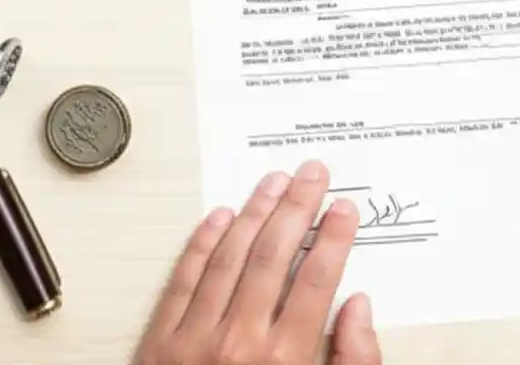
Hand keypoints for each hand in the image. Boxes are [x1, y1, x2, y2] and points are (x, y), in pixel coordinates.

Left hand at [134, 161, 381, 364]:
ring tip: (272, 183)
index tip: (344, 210)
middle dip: (298, 206)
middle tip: (312, 174)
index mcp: (285, 361)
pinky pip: (183, 279)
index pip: (317, 278)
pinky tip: (218, 218)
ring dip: (254, 212)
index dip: (334, 237)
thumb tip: (360, 310)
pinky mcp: (159, 344)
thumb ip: (352, 364)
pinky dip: (201, 243)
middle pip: (275, 254)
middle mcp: (239, 343)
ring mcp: (194, 339)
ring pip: (229, 255)